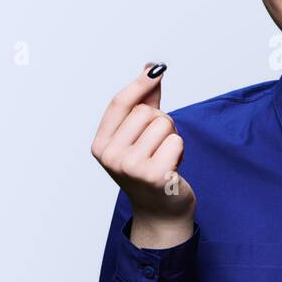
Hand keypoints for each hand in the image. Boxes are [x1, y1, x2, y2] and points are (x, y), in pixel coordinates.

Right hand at [90, 63, 195, 247]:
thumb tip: (151, 69)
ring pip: (163, 125)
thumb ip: (145, 103)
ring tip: (165, 157)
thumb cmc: (151, 169)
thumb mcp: (141, 136)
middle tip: (159, 146)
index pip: (119, 104)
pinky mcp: (153, 175)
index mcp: (101, 145)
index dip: (139, 84)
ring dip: (172, 138)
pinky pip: (176, 142)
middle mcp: (111, 156)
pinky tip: (172, 168)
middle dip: (161, 122)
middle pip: (146, 112)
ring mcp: (130, 167)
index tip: (156, 70)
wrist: (161, 211)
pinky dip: (180, 152)